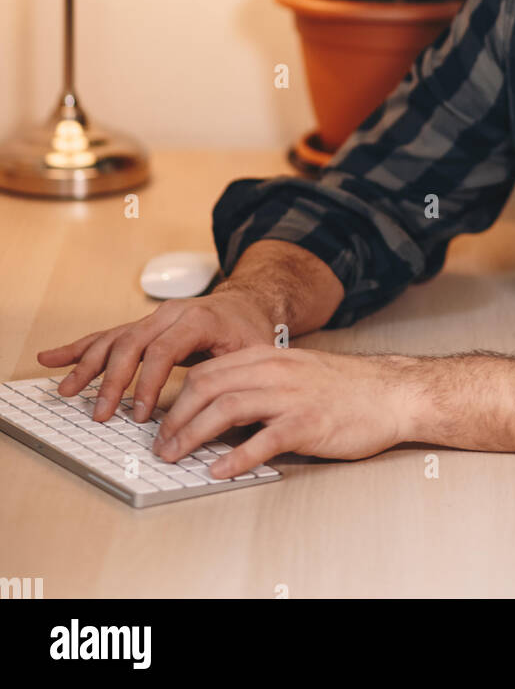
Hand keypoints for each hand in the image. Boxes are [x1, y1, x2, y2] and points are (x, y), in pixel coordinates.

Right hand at [36, 284, 274, 422]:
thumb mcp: (255, 354)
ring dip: (86, 365)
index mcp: (199, 318)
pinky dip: (79, 348)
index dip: (148, 383)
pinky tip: (52, 358)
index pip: (164, 350)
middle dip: (112, 381)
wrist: (247, 303)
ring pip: (114, 339)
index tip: (141, 415)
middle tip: (101, 414)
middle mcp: (171, 313)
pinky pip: (107, 335)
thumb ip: (235, 381)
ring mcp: (153, 317)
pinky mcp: (142, 326)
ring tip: (65, 390)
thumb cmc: (250, 331)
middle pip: (132, 343)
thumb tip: (220, 419)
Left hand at [152, 344, 413, 474]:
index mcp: (269, 357)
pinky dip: (236, 457)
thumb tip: (220, 409)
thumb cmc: (346, 388)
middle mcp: (276, 371)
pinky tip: (220, 470)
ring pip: (226, 409)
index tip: (162, 421)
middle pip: (208, 387)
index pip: (208, 371)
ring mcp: (291, 396)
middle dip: (175, 418)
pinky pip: (263, 440)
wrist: (392, 393)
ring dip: (193, 435)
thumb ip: (261, 383)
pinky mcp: (308, 424)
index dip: (178, 397)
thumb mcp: (297, 373)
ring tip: (177, 456)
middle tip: (161, 445)